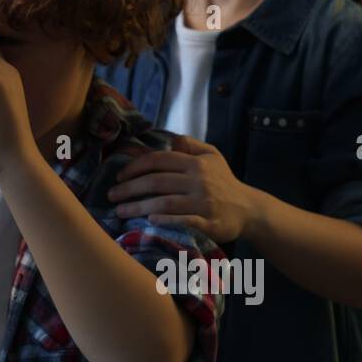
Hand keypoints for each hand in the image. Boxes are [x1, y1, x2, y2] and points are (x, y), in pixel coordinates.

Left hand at [105, 133, 259, 243]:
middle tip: (111, 196)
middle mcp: (199, 181)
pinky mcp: (210, 223)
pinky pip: (185, 221)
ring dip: (139, 207)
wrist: (249, 209)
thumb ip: (189, 145)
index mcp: (195, 163)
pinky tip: (150, 222)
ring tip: (120, 212)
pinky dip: (167, 221)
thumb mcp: (212, 155)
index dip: (135, 167)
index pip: (158, 161)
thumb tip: (166, 137)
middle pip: (156, 182)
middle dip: (129, 189)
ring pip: (165, 203)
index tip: (118, 176)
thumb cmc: (224, 181)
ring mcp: (204, 203)